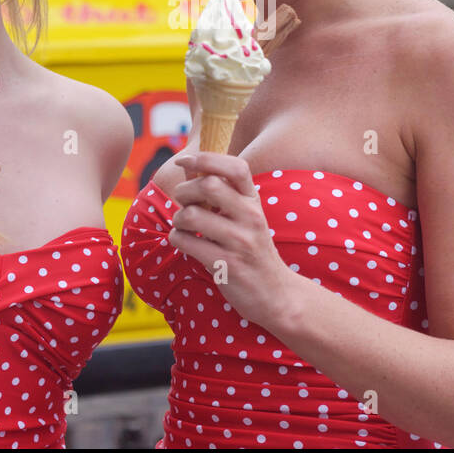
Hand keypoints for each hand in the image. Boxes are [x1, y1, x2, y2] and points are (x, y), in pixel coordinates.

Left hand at [168, 152, 297, 327]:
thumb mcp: (248, 217)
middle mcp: (251, 218)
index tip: (184, 161)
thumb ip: (224, 193)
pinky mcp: (226, 265)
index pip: (236, 167)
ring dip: (178, 219)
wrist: (276, 294)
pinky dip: (177, 239)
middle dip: (184, 191)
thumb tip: (189, 167)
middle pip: (208, 185)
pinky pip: (187, 242)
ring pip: (191, 215)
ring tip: (183, 226)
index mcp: (255, 202)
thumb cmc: (254, 251)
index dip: (206, 158)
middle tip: (183, 202)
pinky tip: (186, 243)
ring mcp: (240, 242)